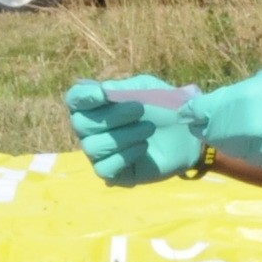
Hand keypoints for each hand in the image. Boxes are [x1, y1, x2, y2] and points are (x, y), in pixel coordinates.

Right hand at [66, 76, 205, 185]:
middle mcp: (91, 129)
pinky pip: (104, 168)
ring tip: (148, 129)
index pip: (75, 99)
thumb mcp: (147, 89)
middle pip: (81, 124)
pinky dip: (125, 156)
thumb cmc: (162, 106)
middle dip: (112, 116)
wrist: (186, 133)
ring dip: (123, 136)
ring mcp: (100, 152)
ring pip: (92, 147)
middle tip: (140, 110)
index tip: (103, 94)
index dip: (84, 96)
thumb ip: (125, 88)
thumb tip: (104, 90)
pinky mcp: (112, 173)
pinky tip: (143, 148)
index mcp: (96, 104)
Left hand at [193, 58, 261, 173]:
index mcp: (243, 105)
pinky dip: (258, 150)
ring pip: (236, 150)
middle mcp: (249, 133)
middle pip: (215, 136)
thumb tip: (226, 105)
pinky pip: (261, 159)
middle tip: (211, 122)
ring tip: (241, 129)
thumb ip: (242, 94)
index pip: (202, 113)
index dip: (193, 112)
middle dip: (211, 128)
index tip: (189, 112)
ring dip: (233, 141)